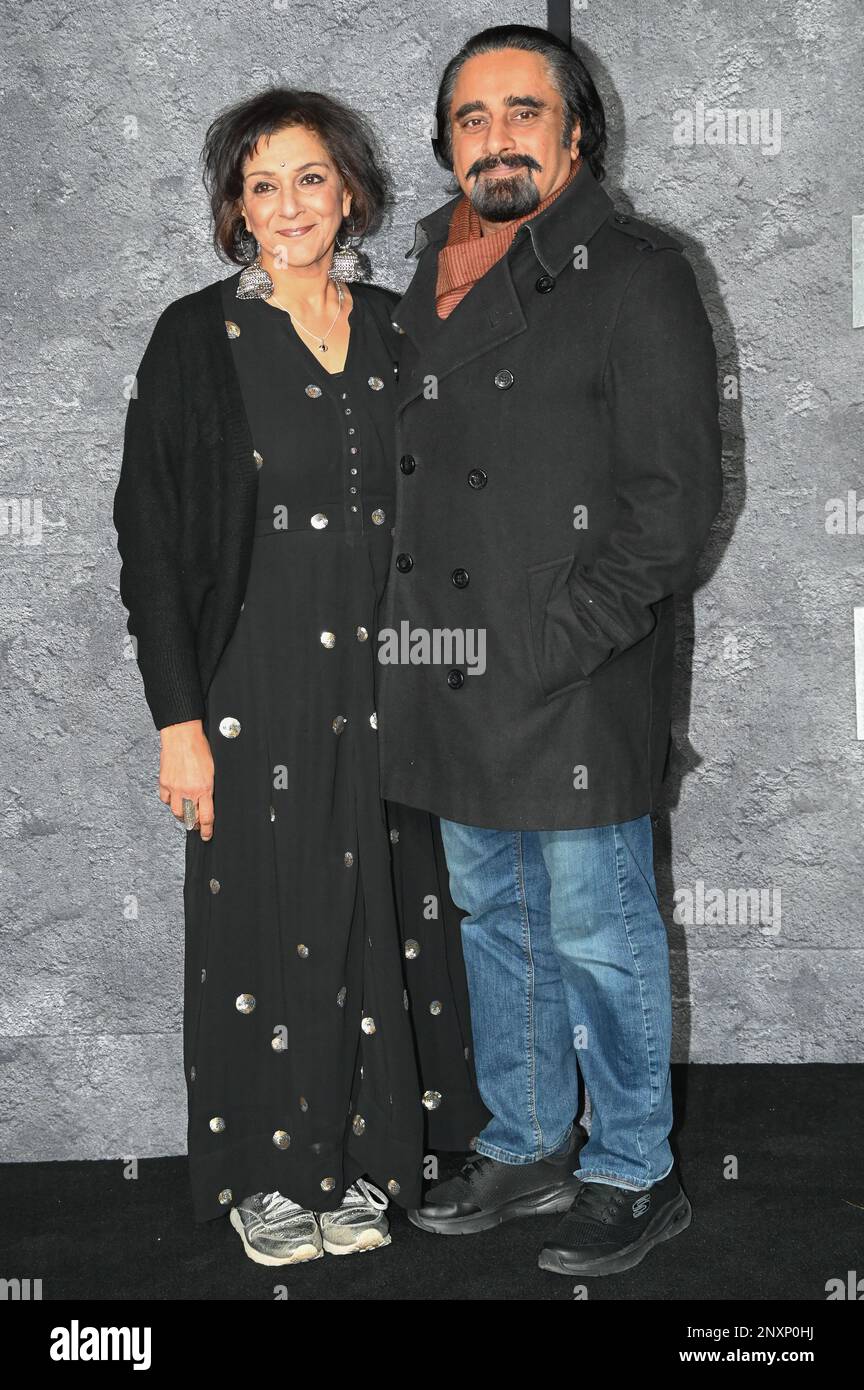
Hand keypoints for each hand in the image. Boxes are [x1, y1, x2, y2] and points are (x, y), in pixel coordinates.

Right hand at [158, 720, 214, 840]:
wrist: (182, 735)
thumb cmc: (200, 748)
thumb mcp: (213, 770)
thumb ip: (210, 788)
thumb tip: (209, 801)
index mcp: (205, 788)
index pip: (206, 817)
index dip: (206, 830)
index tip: (206, 835)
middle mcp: (189, 791)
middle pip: (189, 818)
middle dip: (193, 823)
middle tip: (195, 823)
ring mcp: (174, 788)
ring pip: (175, 812)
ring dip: (181, 814)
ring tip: (185, 809)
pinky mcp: (164, 782)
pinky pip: (165, 800)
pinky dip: (169, 800)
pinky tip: (174, 796)